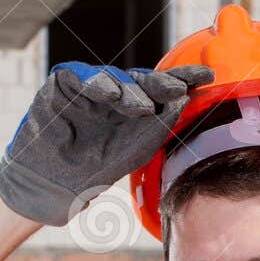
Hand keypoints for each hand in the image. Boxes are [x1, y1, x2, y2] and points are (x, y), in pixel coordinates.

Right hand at [0, 61, 213, 226]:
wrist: (52, 184)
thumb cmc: (93, 169)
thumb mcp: (134, 148)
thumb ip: (158, 124)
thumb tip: (184, 97)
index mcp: (131, 107)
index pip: (159, 89)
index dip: (182, 80)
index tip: (208, 76)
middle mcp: (112, 92)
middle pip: (140, 79)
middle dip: (161, 81)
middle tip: (179, 85)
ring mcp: (86, 85)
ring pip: (113, 77)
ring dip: (130, 89)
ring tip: (144, 105)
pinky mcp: (61, 83)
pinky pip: (80, 76)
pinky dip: (96, 83)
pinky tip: (110, 94)